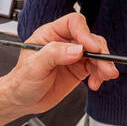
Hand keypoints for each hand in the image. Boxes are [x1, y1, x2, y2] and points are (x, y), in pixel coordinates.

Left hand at [0, 12, 117, 125]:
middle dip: (100, 52)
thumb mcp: (34, 67)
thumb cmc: (21, 81)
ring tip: (105, 76)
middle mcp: (63, 42)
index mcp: (50, 34)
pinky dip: (100, 74)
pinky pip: (96, 67)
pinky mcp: (79, 69)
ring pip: (96, 53)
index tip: (90, 48)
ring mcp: (73, 56)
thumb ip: (54, 54)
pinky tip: (96, 82)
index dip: (84, 33)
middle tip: (105, 66)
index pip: (73, 24)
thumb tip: (76, 49)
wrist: (22, 101)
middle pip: (89, 38)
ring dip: (104, 64)